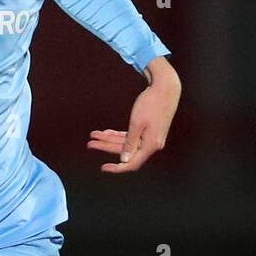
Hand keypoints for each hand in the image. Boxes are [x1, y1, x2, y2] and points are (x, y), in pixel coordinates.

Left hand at [87, 56, 180, 172]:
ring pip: (126, 142)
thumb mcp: (137, 123)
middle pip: (125, 151)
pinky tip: (107, 132)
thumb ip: (130, 143)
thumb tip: (125, 160)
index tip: (104, 167)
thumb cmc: (151, 103)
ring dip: (109, 139)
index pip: (132, 163)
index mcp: (151, 145)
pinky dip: (119, 134)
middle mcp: (152, 144)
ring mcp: (150, 137)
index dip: (117, 167)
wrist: (166, 88)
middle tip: (89, 143)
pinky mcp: (148, 130)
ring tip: (94, 134)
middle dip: (106, 146)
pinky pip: (131, 136)